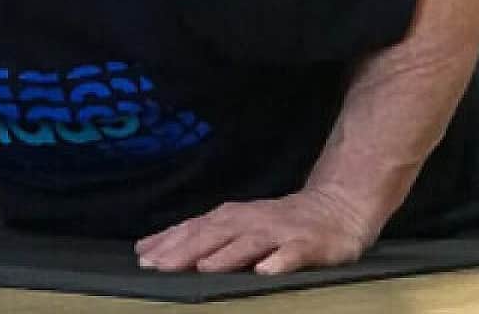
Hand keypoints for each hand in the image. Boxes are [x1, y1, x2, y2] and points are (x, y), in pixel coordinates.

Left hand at [134, 187, 376, 273]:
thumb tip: (151, 248)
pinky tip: (266, 271)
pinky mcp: (307, 245)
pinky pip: (292, 254)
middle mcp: (252, 221)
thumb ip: (200, 236)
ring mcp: (280, 233)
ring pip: (250, 243)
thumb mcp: (237, 225)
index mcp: (232, 218)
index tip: (142, 256)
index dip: (168, 242)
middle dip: (186, 249)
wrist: (336, 208)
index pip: (194, 228)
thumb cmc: (278, 223)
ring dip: (227, 254)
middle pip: (215, 234)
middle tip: (160, 265)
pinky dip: (279, 261)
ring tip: (204, 267)